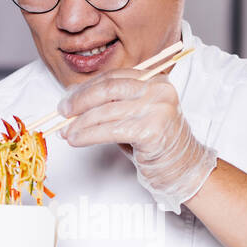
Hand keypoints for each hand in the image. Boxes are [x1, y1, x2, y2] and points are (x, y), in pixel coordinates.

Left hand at [57, 68, 216, 213]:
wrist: (184, 169)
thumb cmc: (157, 145)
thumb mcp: (136, 116)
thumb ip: (112, 104)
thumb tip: (75, 99)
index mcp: (156, 81)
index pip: (114, 77)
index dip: (86, 87)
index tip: (68, 98)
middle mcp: (158, 91)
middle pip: (108, 89)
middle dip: (80, 101)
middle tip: (62, 113)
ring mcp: (157, 109)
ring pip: (106, 111)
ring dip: (80, 123)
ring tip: (66, 132)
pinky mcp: (151, 130)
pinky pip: (110, 130)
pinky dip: (88, 135)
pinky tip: (76, 140)